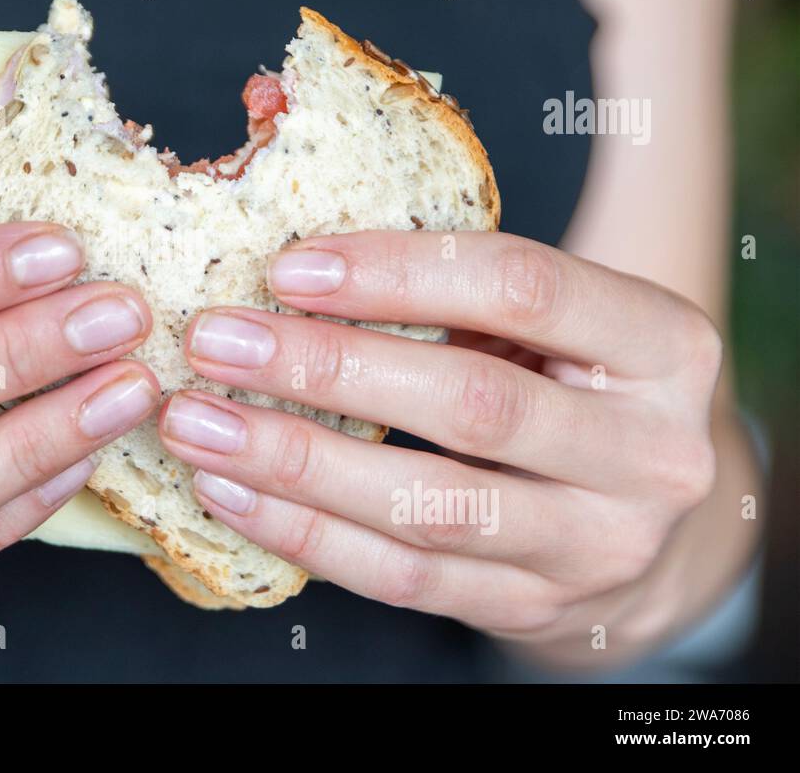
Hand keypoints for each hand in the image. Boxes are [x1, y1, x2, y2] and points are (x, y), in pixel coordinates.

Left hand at [157, 230, 722, 655]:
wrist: (647, 521)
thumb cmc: (575, 382)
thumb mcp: (561, 317)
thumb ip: (465, 281)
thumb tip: (297, 256)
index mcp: (664, 345)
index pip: (523, 289)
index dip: (397, 273)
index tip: (287, 267)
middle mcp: (649, 454)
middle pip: (470, 404)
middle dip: (325, 368)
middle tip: (216, 342)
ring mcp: (595, 546)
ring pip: (424, 506)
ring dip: (294, 462)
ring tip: (198, 423)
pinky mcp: (531, 606)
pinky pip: (401, 577)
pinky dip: (304, 533)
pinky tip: (231, 491)